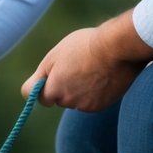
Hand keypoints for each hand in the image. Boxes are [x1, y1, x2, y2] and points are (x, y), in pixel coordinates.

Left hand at [23, 10, 152, 110]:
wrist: (118, 48)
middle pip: (58, 98)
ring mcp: (84, 105)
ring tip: (92, 70)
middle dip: (63, 87)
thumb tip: (33, 88)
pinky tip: (102, 78)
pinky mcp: (99, 107)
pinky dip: (94, 94)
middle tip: (78, 67)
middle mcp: (67, 100)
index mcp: (53, 88)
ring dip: (79, 91)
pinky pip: (90, 102)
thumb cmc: (85, 46)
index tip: (50, 77)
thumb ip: (42, 75)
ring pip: (74, 101)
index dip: (42, 86)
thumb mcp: (55, 55)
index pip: (38, 97)